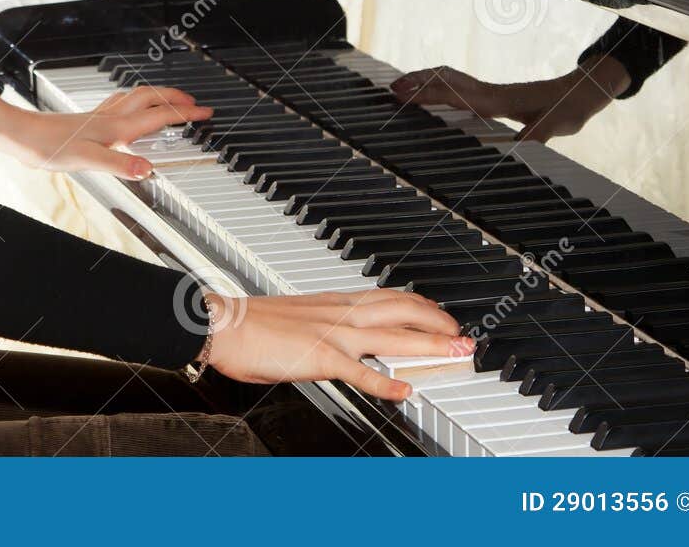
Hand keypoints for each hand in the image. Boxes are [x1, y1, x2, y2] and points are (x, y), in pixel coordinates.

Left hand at [0, 85, 212, 178]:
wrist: (21, 135)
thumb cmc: (48, 146)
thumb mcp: (87, 160)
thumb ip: (119, 163)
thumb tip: (147, 169)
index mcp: (117, 127)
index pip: (159, 116)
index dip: (185, 113)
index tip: (206, 111)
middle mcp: (111, 118)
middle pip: (151, 98)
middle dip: (176, 97)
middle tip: (195, 103)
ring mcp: (99, 117)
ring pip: (136, 97)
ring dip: (157, 96)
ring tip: (170, 101)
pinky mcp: (88, 120)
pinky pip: (119, 104)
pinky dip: (134, 103)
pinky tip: (127, 113)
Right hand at [202, 289, 473, 400]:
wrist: (224, 323)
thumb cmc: (251, 324)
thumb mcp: (297, 317)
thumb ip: (323, 325)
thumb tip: (337, 338)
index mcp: (334, 302)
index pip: (389, 297)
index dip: (422, 306)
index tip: (442, 316)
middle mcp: (340, 313)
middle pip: (402, 310)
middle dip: (438, 322)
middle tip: (464, 334)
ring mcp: (333, 334)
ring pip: (393, 335)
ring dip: (429, 344)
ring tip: (455, 352)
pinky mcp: (320, 356)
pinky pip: (360, 371)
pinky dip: (385, 381)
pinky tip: (404, 390)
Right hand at [389, 55, 629, 141]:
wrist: (582, 93)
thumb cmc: (570, 109)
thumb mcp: (558, 124)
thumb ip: (540, 132)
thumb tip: (522, 145)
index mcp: (498, 100)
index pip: (455, 94)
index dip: (427, 93)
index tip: (402, 93)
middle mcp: (490, 93)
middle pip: (445, 81)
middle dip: (417, 83)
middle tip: (390, 89)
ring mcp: (491, 93)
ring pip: (451, 80)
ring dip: (426, 81)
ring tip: (401, 88)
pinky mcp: (494, 97)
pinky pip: (460, 88)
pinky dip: (440, 87)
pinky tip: (433, 95)